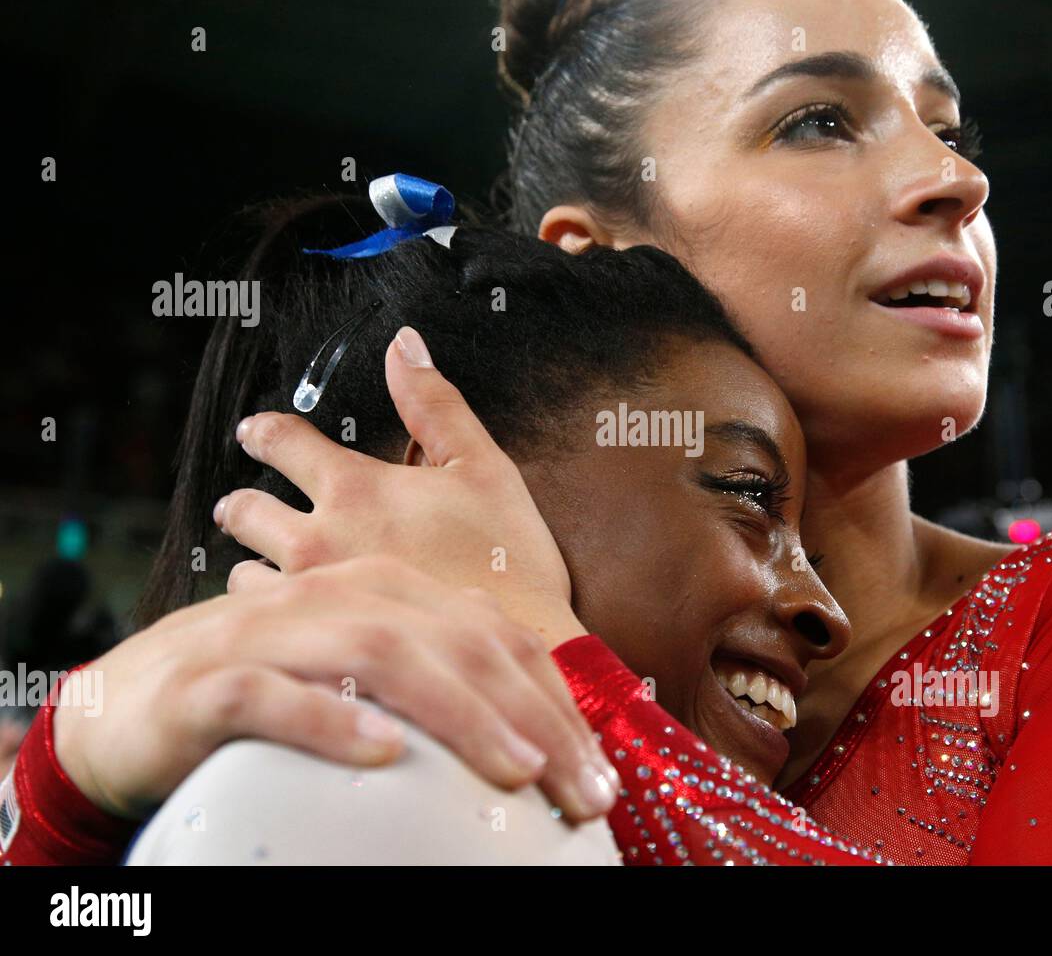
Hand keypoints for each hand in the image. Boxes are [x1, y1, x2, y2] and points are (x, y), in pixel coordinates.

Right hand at [54, 556, 616, 820]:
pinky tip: (383, 753)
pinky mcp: (212, 682)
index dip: (553, 698)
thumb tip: (528, 738)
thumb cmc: (265, 690)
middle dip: (530, 715)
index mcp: (384, 591)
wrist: (128, 700)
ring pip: (380, 655)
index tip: (595, 769)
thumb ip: (431, 682)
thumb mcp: (357, 674)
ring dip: (458, 713)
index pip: (491, 633)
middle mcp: (337, 597)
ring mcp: (275, 633)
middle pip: (454, 641)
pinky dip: (332, 719)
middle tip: (578, 788)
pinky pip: (276, 696)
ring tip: (514, 769)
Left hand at [215, 327, 575, 643]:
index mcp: (355, 488)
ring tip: (268, 568)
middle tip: (244, 506)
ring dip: (253, 563)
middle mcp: (317, 538)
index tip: (257, 434)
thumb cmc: (510, 563)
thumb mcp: (485, 467)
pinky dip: (269, 614)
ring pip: (243, 572)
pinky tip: (288, 616)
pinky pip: (261, 623)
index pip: (278, 440)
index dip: (263, 432)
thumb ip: (435, 405)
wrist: (520, 652)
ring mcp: (310, 595)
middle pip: (243, 509)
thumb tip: (404, 345)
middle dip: (242, 503)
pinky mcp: (313, 644)